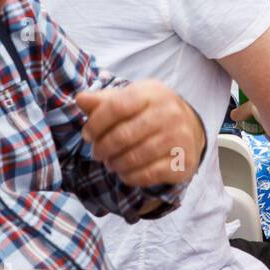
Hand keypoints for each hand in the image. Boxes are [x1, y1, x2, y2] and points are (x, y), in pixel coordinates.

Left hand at [76, 80, 204, 187]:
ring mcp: (179, 137)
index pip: (116, 107)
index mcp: (153, 93)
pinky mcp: (183, 160)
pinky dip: (130, 177)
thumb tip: (80, 99)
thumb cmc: (150, 111)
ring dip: (115, 164)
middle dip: (103, 149)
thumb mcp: (130, 99)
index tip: (87, 135)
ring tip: (111, 163)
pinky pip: (147, 175)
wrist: (189, 127)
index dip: (96, 124)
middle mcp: (170, 112)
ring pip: (134, 158)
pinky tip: (126, 173)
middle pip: (123, 136)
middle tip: (98, 154)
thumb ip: (104, 100)